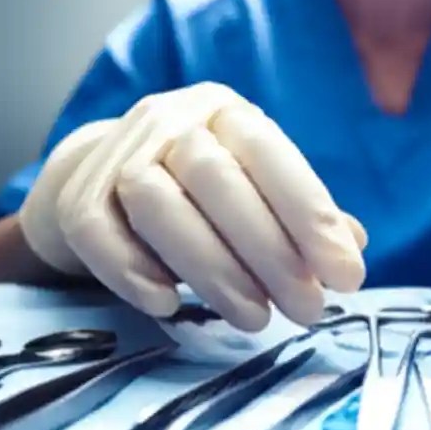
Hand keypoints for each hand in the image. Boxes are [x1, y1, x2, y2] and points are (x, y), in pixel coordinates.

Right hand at [17, 82, 367, 330]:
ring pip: (154, 202)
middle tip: (306, 309)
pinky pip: (96, 231)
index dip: (311, 215)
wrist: (106, 169)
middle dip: (269, 253)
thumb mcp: (257, 185)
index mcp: (227, 112)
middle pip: (215, 179)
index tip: (347, 275)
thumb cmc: (203, 187)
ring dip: (209, 268)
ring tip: (253, 317)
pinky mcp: (77, 193)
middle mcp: (171, 118)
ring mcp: (117, 151)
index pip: (271, 154)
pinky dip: (132, 271)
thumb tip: (353, 247)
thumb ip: (301, 216)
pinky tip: (169, 304)